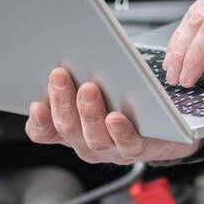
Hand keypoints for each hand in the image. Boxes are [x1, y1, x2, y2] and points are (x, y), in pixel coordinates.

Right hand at [25, 67, 200, 164]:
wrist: (168, 128)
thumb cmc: (126, 102)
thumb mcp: (99, 89)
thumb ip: (80, 79)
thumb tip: (68, 53)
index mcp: (72, 129)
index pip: (44, 132)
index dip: (38, 120)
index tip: (35, 102)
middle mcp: (86, 143)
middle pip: (67, 128)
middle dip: (62, 100)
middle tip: (60, 75)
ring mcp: (110, 149)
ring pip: (94, 138)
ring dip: (89, 113)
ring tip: (89, 89)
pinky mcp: (137, 149)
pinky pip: (125, 144)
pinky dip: (119, 131)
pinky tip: (116, 117)